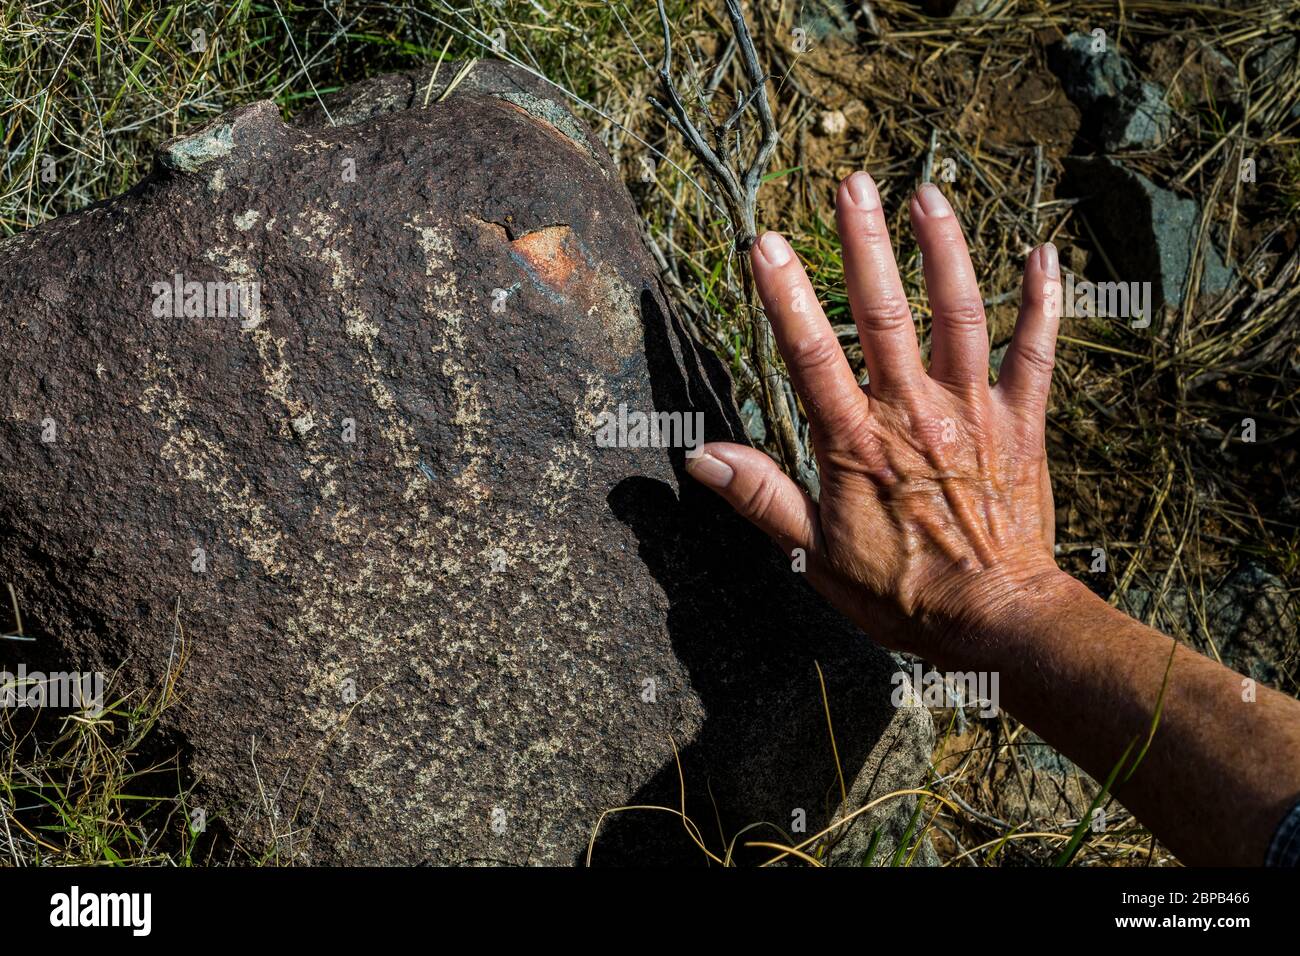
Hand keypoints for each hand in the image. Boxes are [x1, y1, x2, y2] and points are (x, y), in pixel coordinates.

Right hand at [688, 174, 1069, 659]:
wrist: (998, 621)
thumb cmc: (903, 595)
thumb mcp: (815, 557)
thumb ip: (762, 498)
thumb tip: (702, 457)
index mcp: (857, 442)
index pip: (809, 354)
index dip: (784, 294)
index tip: (762, 242)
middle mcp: (914, 412)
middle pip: (884, 313)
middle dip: (864, 244)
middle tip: (851, 184)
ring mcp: (975, 412)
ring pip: (961, 315)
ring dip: (945, 250)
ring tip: (927, 194)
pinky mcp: (1023, 424)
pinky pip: (1037, 353)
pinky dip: (1043, 302)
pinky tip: (1043, 252)